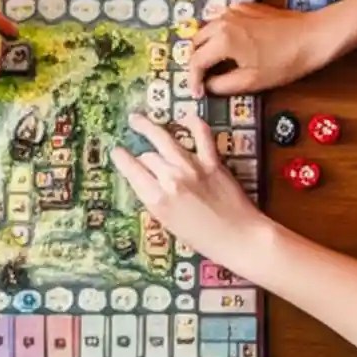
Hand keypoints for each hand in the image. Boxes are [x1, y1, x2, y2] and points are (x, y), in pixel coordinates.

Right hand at [111, 114, 265, 269]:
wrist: (240, 238)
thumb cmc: (204, 240)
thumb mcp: (170, 225)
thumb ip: (157, 201)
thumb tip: (148, 182)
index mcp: (157, 199)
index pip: (132, 170)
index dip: (121, 158)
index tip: (116, 151)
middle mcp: (171, 179)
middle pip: (148, 156)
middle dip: (140, 153)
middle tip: (132, 145)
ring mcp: (192, 167)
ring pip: (164, 138)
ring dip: (149, 126)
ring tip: (137, 118)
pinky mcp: (212, 162)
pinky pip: (201, 136)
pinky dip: (193, 123)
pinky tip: (185, 116)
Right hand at [188, 3, 329, 96]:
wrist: (314, 36)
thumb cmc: (285, 61)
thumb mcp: (252, 81)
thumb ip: (222, 85)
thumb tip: (208, 85)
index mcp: (222, 39)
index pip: (195, 62)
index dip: (193, 80)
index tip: (197, 93)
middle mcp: (222, 21)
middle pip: (196, 42)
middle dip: (196, 61)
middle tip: (203, 79)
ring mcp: (234, 11)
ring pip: (207, 29)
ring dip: (206, 46)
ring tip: (214, 64)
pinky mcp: (246, 7)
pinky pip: (222, 20)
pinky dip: (220, 34)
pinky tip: (231, 46)